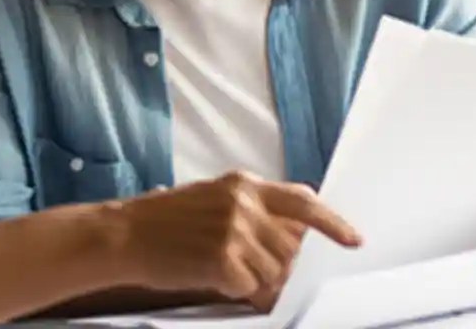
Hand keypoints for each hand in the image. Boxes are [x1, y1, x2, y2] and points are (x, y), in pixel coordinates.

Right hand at [116, 171, 360, 310]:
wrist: (122, 235)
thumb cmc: (163, 221)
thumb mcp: (211, 198)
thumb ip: (252, 209)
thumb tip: (292, 233)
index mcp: (243, 185)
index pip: (303, 201)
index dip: (332, 223)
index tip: (352, 240)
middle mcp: (244, 204)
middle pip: (292, 246)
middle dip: (280, 265)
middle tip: (252, 269)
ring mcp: (235, 232)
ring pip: (275, 271)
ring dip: (257, 280)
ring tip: (224, 271)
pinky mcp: (224, 261)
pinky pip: (251, 288)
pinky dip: (237, 290)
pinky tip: (213, 279)